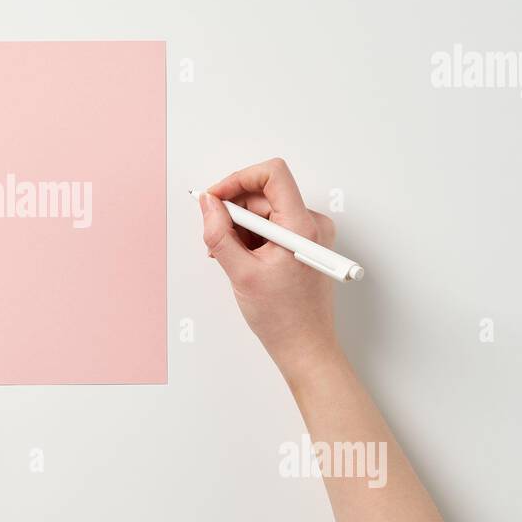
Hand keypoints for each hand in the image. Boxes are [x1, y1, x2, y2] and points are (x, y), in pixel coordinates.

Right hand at [198, 158, 339, 377]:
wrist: (305, 346)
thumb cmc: (282, 318)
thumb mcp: (241, 273)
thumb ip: (219, 233)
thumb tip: (208, 203)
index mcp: (302, 227)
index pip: (272, 174)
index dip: (239, 179)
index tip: (216, 197)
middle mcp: (313, 224)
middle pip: (265, 195)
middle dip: (234, 212)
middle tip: (216, 239)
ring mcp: (311, 234)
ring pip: (266, 211)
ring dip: (241, 228)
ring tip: (231, 258)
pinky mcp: (306, 244)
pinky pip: (273, 225)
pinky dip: (252, 238)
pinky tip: (243, 261)